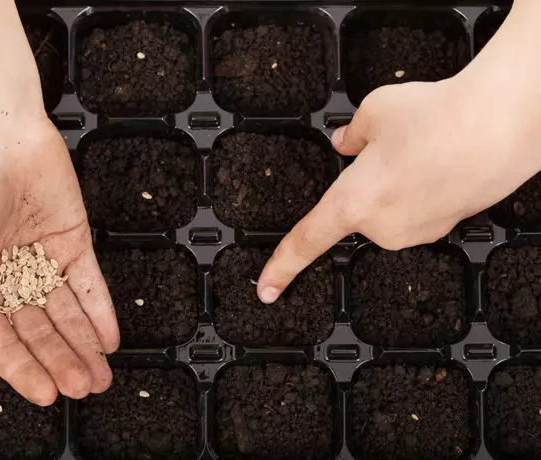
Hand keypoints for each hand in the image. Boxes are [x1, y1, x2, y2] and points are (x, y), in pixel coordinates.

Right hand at [0, 118, 119, 404]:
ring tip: (100, 373)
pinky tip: (109, 337)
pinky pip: (90, 284)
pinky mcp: (74, 243)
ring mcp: (45, 262)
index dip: (25, 370)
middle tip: (83, 388)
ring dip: (84, 345)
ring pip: (68, 314)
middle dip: (62, 362)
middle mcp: (12, 279)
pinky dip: (100, 311)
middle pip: (42, 332)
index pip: (5, 341)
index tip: (46, 394)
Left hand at [257, 0, 540, 302]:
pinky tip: (441, 160)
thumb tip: (345, 143)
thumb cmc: (436, 118)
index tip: (266, 289)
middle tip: (394, 145)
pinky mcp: (446, 228)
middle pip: (358, 208)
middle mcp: (382, 227)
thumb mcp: (375, 111)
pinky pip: (419, 210)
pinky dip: (422, 187)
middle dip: (368, 180)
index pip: (305, 242)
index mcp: (352, 203)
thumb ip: (354, 134)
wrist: (503, 125)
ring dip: (398, 182)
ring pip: (391, 207)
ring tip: (424, 147)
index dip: (282, 267)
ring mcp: (416, 232)